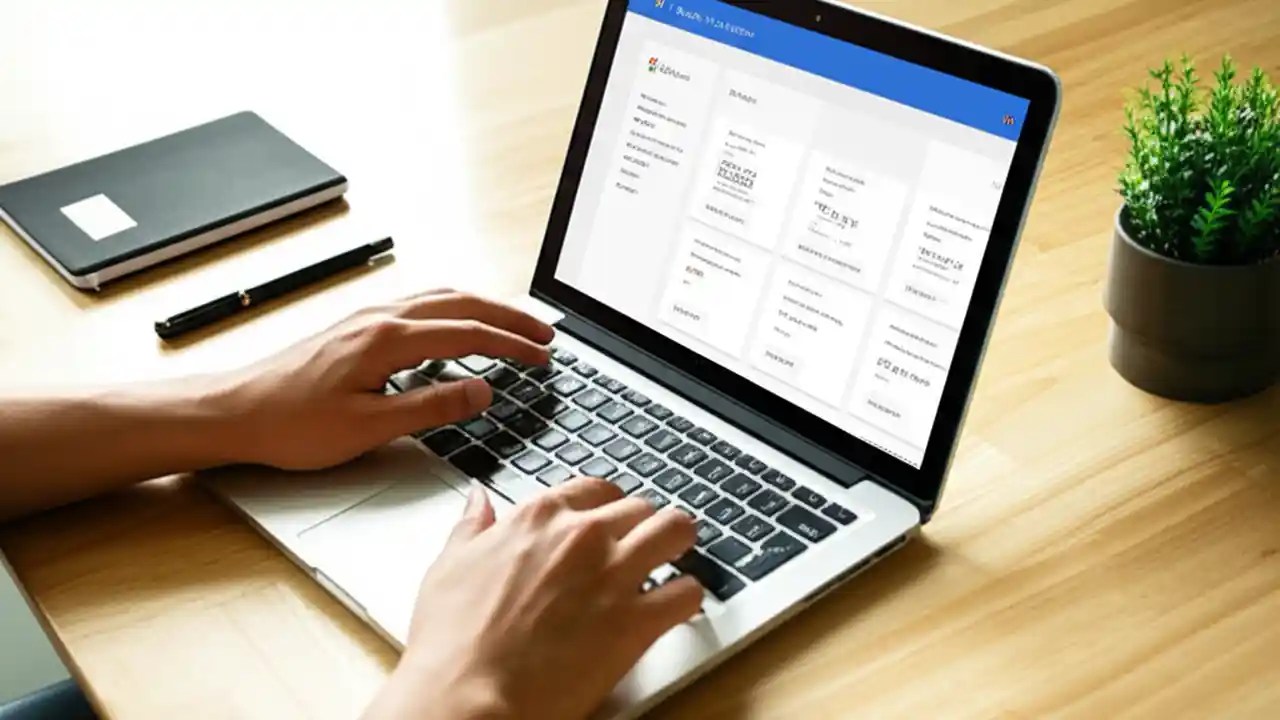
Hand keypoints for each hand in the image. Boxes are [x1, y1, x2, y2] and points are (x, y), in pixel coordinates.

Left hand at [221, 289, 553, 469]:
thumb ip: (432, 408)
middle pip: (462, 304)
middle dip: (510, 317)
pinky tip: (458, 324)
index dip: (512, 345)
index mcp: (388, 340)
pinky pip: (420, 305)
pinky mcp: (357, 327)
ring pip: (441, 298)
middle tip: (546, 334)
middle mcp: (380, 318)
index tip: (544, 356)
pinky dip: (454, 309)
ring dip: (484, 308)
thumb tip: (482, 392)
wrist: (235, 411)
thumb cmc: (292, 425)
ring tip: (514, 325)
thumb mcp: (369, 428)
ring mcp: (367, 318)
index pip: (469, 334)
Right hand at [364, 478, 702, 719]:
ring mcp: (615, 575)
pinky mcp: (637, 621)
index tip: (607, 521)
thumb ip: (473, 527)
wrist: (468, 696)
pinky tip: (677, 606)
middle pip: (640, 507)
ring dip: (677, 543)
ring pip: (676, 530)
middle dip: (642, 525)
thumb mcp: (450, 566)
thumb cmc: (452, 641)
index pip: (594, 489)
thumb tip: (478, 499)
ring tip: (674, 559)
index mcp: (539, 517)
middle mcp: (583, 536)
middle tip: (640, 544)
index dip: (606, 506)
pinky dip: (688, 597)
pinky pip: (688, 592)